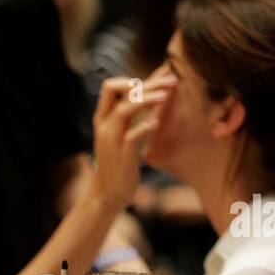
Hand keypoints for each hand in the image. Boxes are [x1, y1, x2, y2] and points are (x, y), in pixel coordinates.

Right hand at [89, 76, 175, 211]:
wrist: (107, 194)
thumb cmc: (118, 163)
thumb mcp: (118, 136)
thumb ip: (129, 117)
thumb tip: (150, 96)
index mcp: (102, 119)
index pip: (110, 87)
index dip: (131, 80)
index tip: (152, 84)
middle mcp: (105, 127)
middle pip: (122, 94)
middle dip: (149, 84)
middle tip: (172, 80)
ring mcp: (112, 141)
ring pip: (125, 110)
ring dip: (147, 100)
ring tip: (166, 95)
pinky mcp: (122, 157)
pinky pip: (132, 137)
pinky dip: (145, 127)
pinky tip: (157, 123)